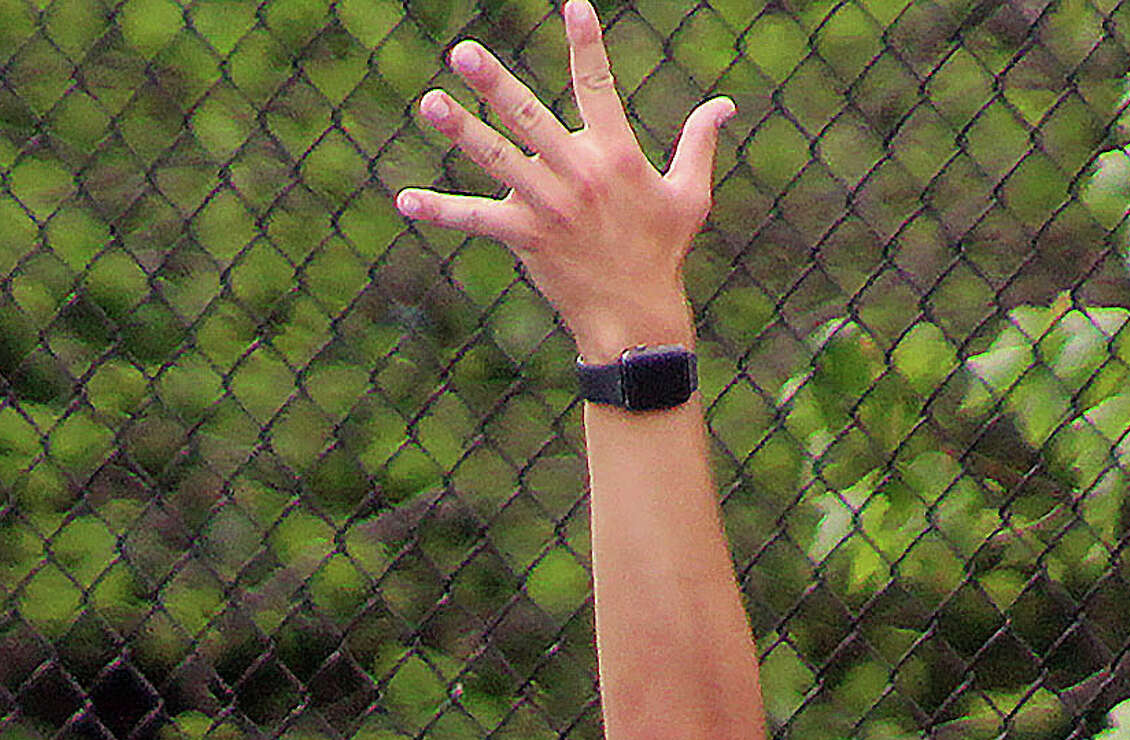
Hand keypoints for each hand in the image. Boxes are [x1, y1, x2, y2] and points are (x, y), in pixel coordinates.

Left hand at [396, 0, 734, 361]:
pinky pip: (476, 221)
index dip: (587, 44)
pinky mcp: (526, 238)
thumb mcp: (690, 196)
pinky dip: (441, 212)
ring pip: (498, 160)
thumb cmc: (662, 254)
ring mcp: (548, 207)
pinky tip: (405, 200)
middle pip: (530, 119)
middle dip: (496, 85)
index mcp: (616, 156)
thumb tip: (725, 105)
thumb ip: (698, 143)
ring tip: (430, 102)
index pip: (598, 87)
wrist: (635, 319)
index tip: (573, 6)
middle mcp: (578, 176)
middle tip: (463, 54)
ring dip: (462, 132)